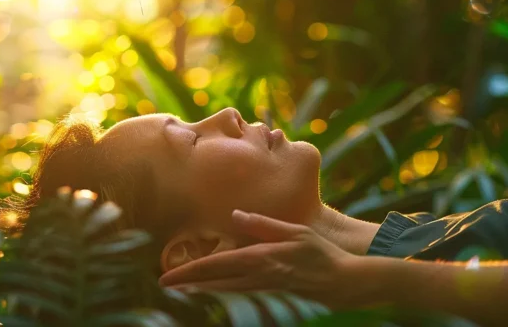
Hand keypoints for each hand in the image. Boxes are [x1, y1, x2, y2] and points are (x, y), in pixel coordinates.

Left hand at [158, 210, 360, 308]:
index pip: (217, 265)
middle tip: (164, 284)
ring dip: (201, 288)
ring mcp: (263, 287)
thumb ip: (264, 225)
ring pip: (225, 289)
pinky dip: (221, 289)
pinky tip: (211, 288)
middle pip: (215, 281)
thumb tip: (235, 216)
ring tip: (181, 286)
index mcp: (260, 258)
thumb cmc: (321, 253)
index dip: (189, 272)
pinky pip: (239, 291)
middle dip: (188, 283)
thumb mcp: (295, 232)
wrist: (342, 282)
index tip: (167, 277)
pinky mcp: (270, 292)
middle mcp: (258, 276)